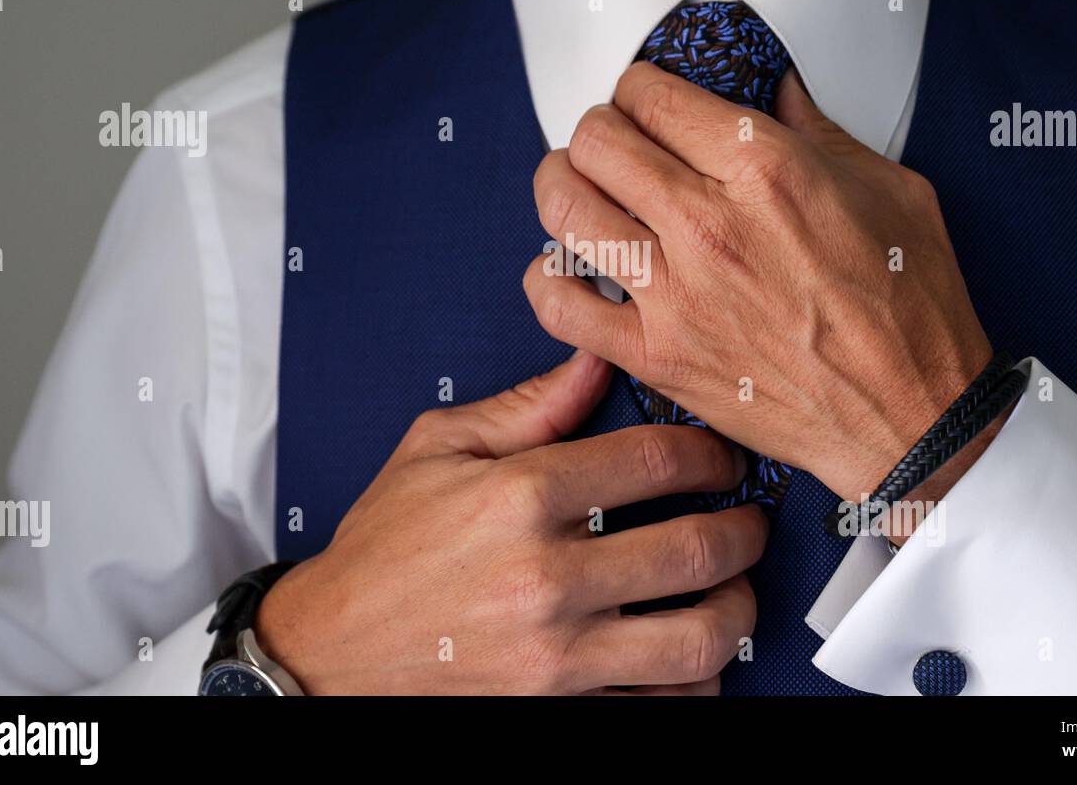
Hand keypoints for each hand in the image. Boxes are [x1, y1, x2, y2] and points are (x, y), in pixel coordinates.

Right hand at [255, 350, 766, 694]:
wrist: (330, 656)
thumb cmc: (383, 552)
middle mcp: (545, 580)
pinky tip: (688, 651)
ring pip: (700, 639)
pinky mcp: (560, 712)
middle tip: (746, 522)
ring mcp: (557, 658)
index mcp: (520, 500)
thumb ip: (529, 407)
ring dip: (738, 609)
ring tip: (733, 589)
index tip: (720, 462)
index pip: (658, 463)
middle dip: (745, 530)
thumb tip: (595, 364)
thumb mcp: (438, 450)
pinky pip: (665, 705)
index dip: (711, 456)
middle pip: (697, 550)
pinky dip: (696, 680)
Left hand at [524, 62, 996, 503]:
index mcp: (766, 168)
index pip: (652, 96)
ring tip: (577, 190)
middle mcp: (709, 223)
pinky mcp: (657, 356)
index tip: (645, 102)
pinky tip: (567, 269)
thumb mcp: (890, 189)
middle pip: (596, 141)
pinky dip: (547, 280)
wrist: (911, 417)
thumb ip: (818, 131)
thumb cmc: (911, 306)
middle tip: (612, 144)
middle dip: (596, 130)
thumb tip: (775, 90)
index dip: (638, 89)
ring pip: (564, 208)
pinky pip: (560, 306)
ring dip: (561, 187)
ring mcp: (675, 294)